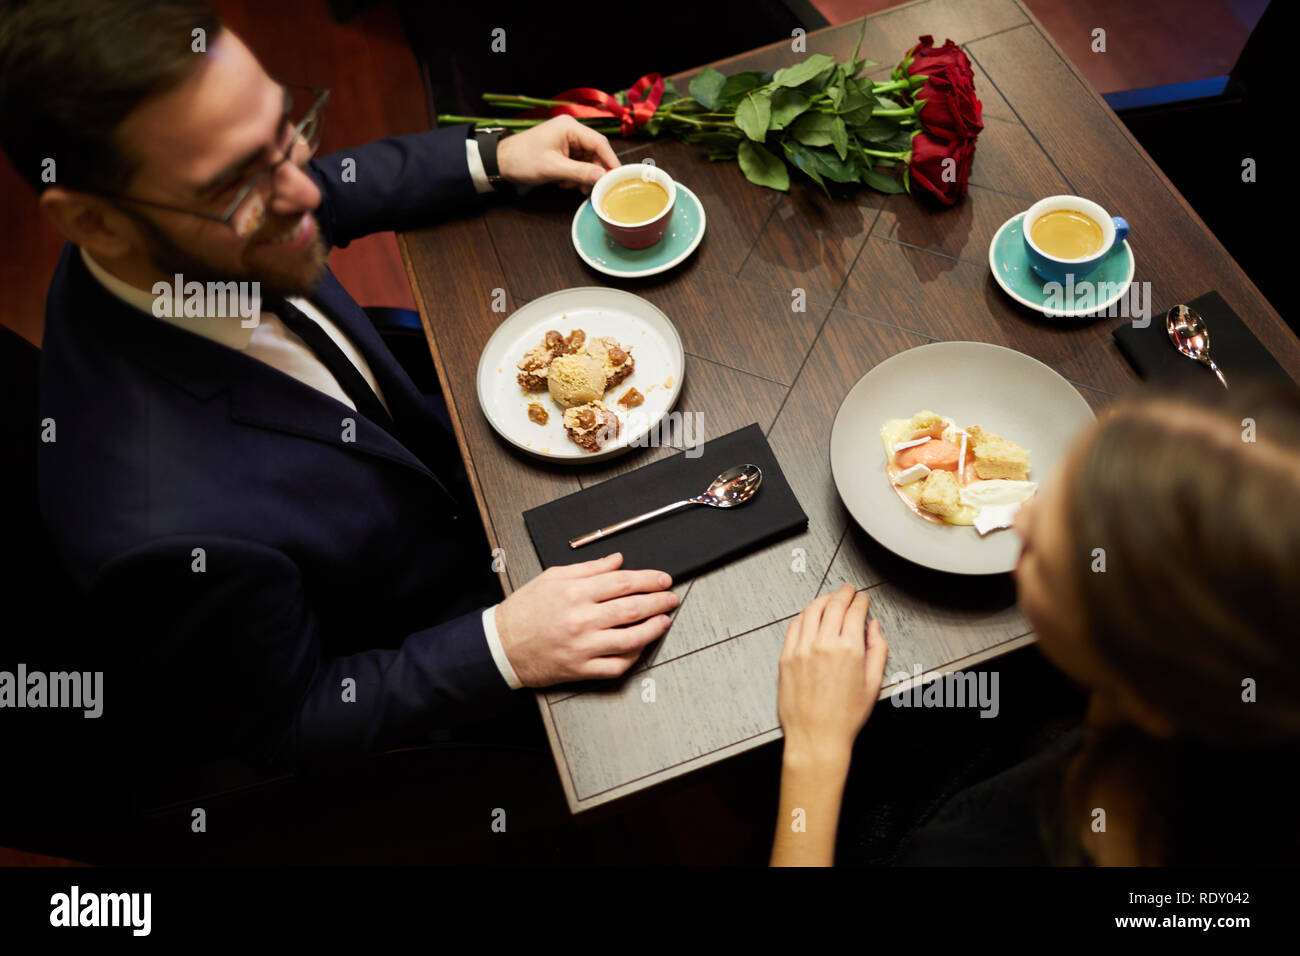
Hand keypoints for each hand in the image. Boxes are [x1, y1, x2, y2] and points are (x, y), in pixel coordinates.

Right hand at [494, 551, 676, 685]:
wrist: (501, 645)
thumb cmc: (524, 610)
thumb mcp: (552, 577)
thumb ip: (588, 568)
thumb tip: (617, 560)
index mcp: (575, 592)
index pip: (623, 582)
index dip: (649, 579)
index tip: (663, 579)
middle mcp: (582, 619)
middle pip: (632, 608)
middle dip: (658, 601)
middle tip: (671, 598)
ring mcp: (583, 646)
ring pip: (631, 638)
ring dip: (654, 628)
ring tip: (664, 621)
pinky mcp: (581, 668)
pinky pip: (617, 665)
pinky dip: (633, 656)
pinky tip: (641, 646)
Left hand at [496, 115, 620, 193]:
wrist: (500, 162)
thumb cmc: (522, 160)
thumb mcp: (553, 168)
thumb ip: (580, 172)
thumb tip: (603, 177)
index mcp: (569, 127)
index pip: (599, 143)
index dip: (610, 161)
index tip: (618, 178)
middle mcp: (570, 130)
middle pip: (595, 152)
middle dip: (595, 172)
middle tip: (595, 189)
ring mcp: (567, 140)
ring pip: (588, 160)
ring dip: (585, 176)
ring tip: (576, 188)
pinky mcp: (563, 150)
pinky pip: (578, 164)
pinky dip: (576, 176)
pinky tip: (567, 184)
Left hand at [777, 583, 887, 764]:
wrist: (816, 736)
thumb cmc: (845, 717)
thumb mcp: (873, 684)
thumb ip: (877, 650)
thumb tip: (874, 628)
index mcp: (849, 650)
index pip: (854, 612)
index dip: (860, 601)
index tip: (862, 598)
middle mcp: (824, 645)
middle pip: (833, 605)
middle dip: (843, 594)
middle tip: (847, 590)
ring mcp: (802, 649)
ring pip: (812, 611)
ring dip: (822, 600)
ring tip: (829, 598)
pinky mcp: (787, 657)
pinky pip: (794, 626)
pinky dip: (804, 615)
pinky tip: (809, 615)